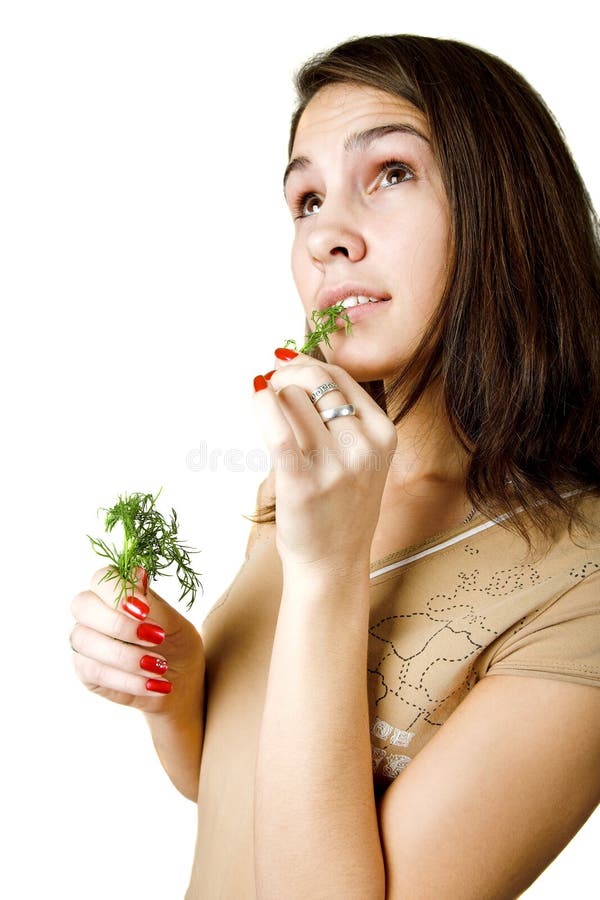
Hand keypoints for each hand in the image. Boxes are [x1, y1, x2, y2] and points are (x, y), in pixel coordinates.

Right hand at [70, 566, 204, 716]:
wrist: (180, 680)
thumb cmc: (176, 643)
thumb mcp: (175, 624)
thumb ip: (153, 605)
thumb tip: (137, 574)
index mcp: (116, 591)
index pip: (101, 578)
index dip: (119, 593)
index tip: (146, 610)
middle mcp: (94, 612)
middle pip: (82, 605)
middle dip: (117, 623)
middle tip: (155, 638)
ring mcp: (85, 640)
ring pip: (84, 641)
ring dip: (125, 656)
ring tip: (159, 666)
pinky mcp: (84, 669)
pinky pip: (93, 671)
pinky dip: (126, 679)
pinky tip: (152, 684)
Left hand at [253, 350, 397, 572]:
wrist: (333, 563)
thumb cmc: (339, 505)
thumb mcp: (359, 456)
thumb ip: (336, 412)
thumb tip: (288, 358)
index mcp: (383, 434)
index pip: (340, 377)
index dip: (306, 364)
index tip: (285, 366)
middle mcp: (364, 447)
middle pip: (316, 381)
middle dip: (286, 373)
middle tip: (270, 381)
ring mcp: (335, 466)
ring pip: (293, 399)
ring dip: (272, 396)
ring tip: (265, 406)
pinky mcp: (302, 482)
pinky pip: (277, 428)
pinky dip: (261, 404)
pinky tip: (255, 395)